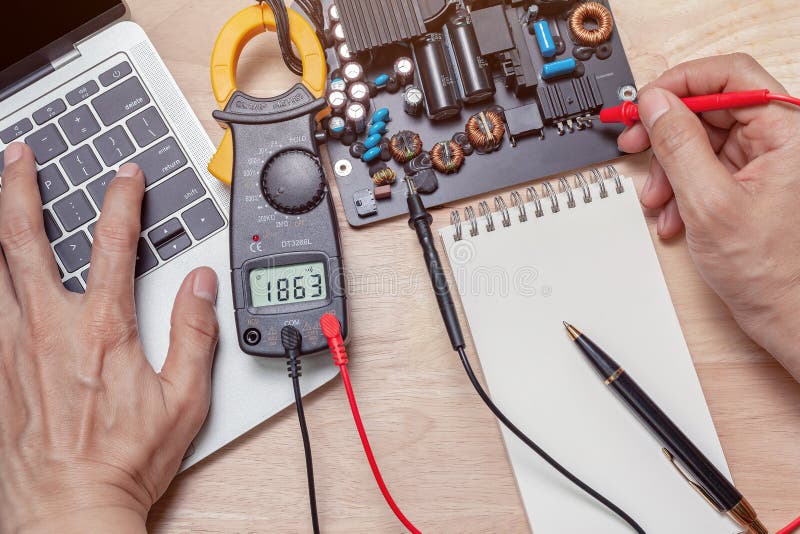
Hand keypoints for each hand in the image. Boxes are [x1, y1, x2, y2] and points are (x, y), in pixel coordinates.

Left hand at [0, 144, 219, 532]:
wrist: (70, 507)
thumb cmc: (124, 458)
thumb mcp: (184, 398)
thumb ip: (195, 331)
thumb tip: (200, 283)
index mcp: (102, 330)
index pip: (114, 245)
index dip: (122, 200)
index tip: (126, 176)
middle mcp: (48, 329)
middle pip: (24, 241)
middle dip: (19, 189)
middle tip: (20, 156)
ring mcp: (12, 348)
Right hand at [618, 53, 799, 380]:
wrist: (786, 313)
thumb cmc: (771, 269)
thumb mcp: (709, 202)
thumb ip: (678, 146)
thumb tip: (656, 105)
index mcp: (786, 131)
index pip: (729, 75)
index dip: (680, 83)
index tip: (646, 102)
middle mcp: (777, 139)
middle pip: (708, 108)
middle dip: (666, 132)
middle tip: (633, 142)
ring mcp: (762, 161)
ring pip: (699, 141)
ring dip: (668, 168)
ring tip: (657, 199)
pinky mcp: (746, 181)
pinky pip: (701, 168)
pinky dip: (679, 188)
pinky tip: (672, 213)